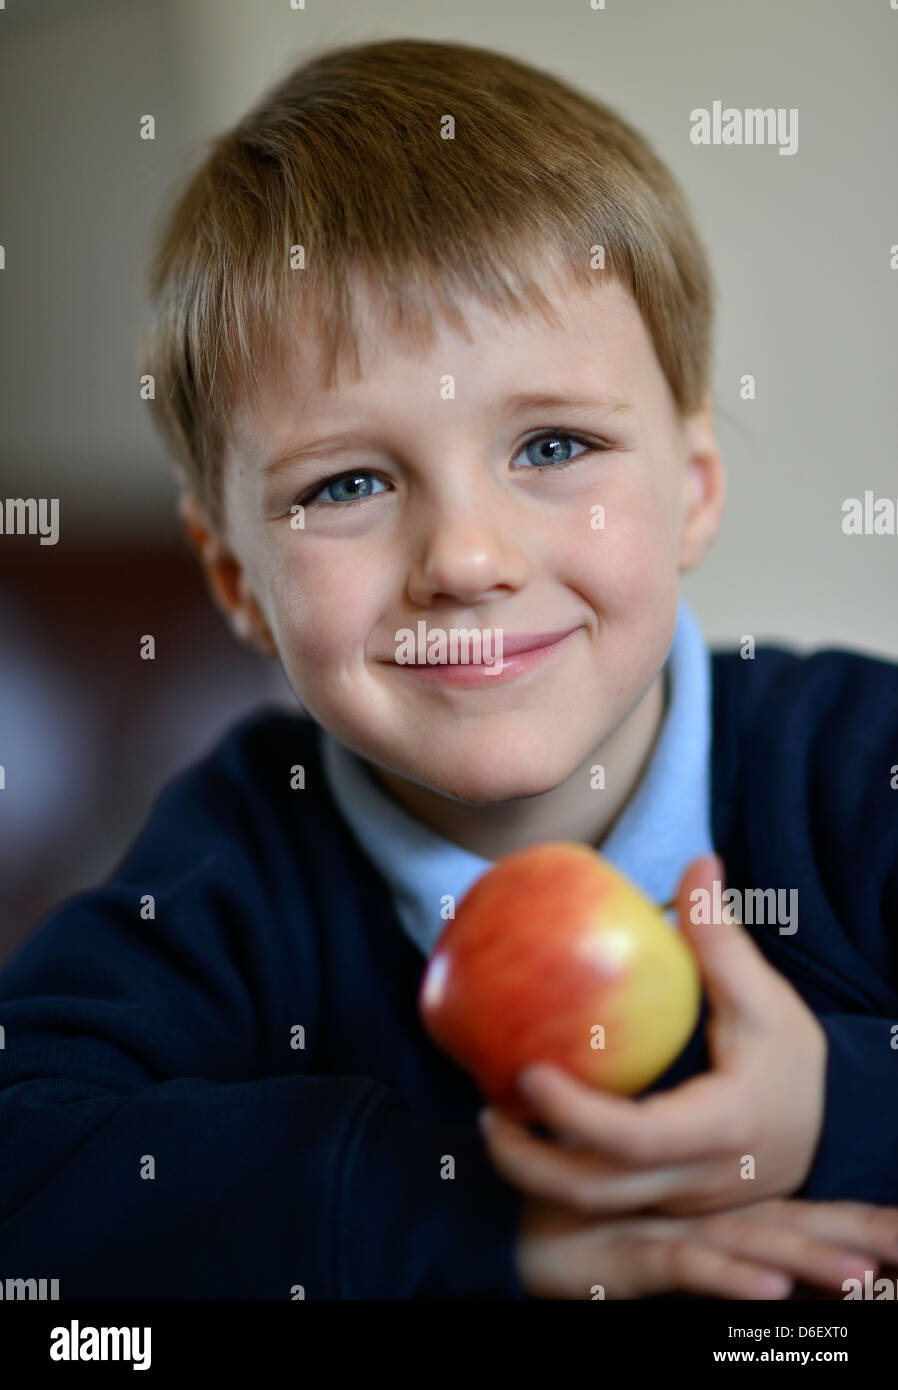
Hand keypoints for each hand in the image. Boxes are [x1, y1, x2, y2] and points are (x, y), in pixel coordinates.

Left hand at [480, 853, 828, 1216]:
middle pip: (595, 1192)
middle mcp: (691, 1178)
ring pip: (591, 1206)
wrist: (827, 1129)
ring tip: (493, 1121)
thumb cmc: (790, 1062)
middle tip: (485, 1108)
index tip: (528, 1070)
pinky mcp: (663, 1202)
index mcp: (718, 1129)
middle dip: (529, 1161)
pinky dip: (558, 1167)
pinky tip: (526, 1126)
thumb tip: (699, 865)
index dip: (575, 1114)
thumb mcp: (767, 1002)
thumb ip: (723, 942)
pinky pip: (602, 1196)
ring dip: (533, 1171)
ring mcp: (675, 1200)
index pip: (634, 1139)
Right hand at [516, 1192, 897, 1299]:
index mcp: (709, 1214)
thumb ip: (693, 1221)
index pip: (795, 1215)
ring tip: (862, 1277)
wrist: (503, 1225)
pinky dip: (727, 1276)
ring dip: (808, 1260)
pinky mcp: (630, 1258)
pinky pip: (686, 1267)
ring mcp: (666, 1235)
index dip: (850, 1220)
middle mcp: (697, 1221)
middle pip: (791, 1227)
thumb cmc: (574, 1228)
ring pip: (750, 1245)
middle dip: (855, 1236)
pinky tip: (769, 1286)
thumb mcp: (648, 1234)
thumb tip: (753, 1236)